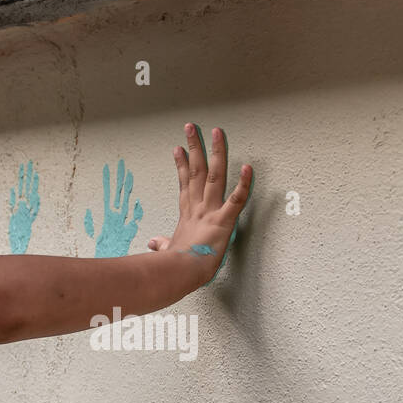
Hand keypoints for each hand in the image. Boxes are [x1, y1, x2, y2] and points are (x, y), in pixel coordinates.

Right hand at [146, 123, 250, 283]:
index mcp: (188, 214)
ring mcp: (211, 212)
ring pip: (214, 176)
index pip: (185, 183)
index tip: (178, 148)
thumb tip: (153, 243)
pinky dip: (244, 184)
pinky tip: (249, 167)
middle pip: (196, 170)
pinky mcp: (224, 221)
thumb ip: (162, 244)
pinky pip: (237, 199)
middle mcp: (199, 208)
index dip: (182, 165)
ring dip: (217, 152)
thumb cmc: (174, 267)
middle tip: (192, 126)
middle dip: (195, 147)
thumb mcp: (167, 251)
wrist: (181, 276)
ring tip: (217, 132)